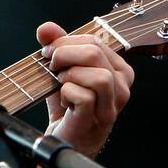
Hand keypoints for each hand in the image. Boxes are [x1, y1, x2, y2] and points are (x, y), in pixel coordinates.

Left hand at [35, 21, 133, 157]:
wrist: (66, 139)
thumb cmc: (68, 106)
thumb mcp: (62, 71)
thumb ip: (57, 47)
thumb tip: (45, 28)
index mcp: (119, 69)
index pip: (94, 41)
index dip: (66, 43)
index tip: (49, 54)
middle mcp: (122, 86)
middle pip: (94, 54)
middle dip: (64, 55)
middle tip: (51, 67)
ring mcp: (113, 105)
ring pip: (97, 76)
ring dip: (69, 76)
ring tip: (61, 85)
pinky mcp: (98, 119)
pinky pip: (84, 96)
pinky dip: (67, 94)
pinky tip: (65, 101)